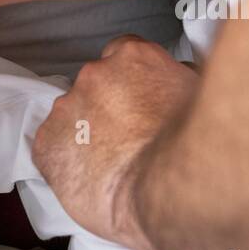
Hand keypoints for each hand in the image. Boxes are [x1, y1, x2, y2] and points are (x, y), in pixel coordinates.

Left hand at [31, 35, 197, 249]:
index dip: (130, 81)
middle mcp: (94, 74)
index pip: (122, 55)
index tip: (138, 104)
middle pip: (95, 85)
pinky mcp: (47, 144)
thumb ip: (180, 78)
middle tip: (129, 140)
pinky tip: (90, 179)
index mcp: (132, 56)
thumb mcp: (201, 96)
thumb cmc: (198, 147)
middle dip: (108, 108)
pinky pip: (52, 148)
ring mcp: (67, 108)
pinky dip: (66, 161)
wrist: (170, 194)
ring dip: (86, 134)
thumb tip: (178, 74)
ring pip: (72, 117)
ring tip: (112, 166)